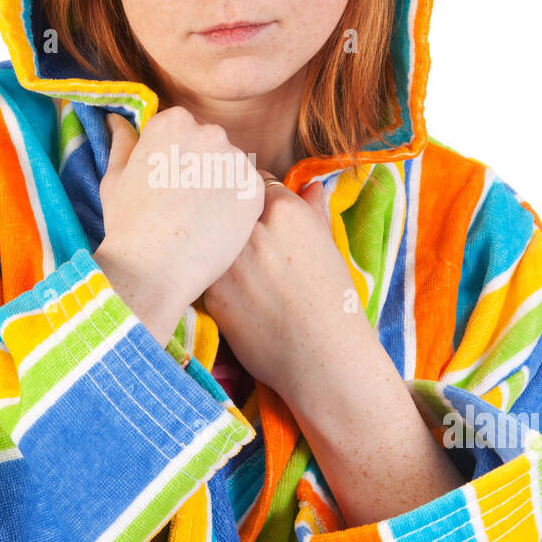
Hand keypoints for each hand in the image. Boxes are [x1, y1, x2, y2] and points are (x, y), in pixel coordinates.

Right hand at [93, 108, 264, 341]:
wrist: (154, 268)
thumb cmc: (128, 224)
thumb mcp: (114, 177)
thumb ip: (122, 141)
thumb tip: (115, 118)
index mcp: (173, 122)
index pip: (183, 128)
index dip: (173, 158)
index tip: (165, 181)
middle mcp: (209, 131)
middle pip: (210, 144)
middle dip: (199, 166)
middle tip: (182, 202)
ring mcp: (235, 160)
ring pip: (231, 167)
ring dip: (220, 184)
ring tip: (198, 217)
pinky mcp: (254, 189)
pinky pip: (248, 190)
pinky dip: (236, 206)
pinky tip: (215, 225)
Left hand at [202, 171, 365, 399]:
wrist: (323, 357)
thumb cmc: (334, 303)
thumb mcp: (329, 248)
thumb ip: (314, 211)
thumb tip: (310, 186)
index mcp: (285, 211)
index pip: (256, 184)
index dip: (256, 200)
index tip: (258, 216)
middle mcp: (252, 230)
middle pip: (227, 208)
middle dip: (232, 220)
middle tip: (246, 243)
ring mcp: (228, 261)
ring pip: (211, 239)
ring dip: (218, 248)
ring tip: (244, 272)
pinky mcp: (212, 292)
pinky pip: (206, 274)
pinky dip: (215, 281)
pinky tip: (240, 298)